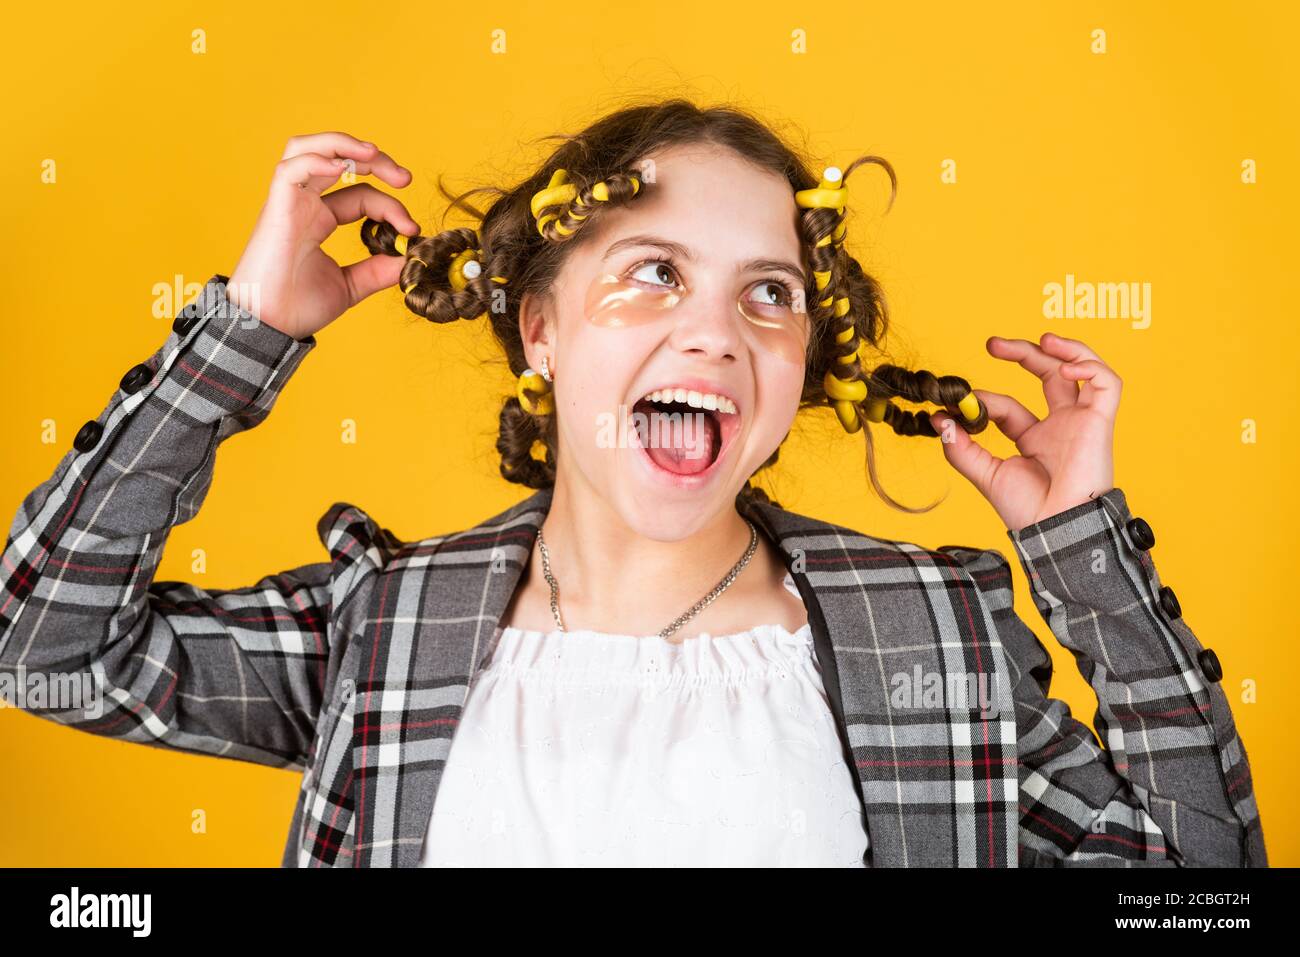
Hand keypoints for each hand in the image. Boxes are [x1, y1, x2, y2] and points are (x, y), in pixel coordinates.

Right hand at [226, 131, 420, 340]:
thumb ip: (377, 270)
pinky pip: (291, 170)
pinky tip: (343, 168)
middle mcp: (303, 205)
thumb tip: (408, 258)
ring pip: (307, 150)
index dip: (390, 207)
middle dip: (375, 160)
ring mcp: (288, 204)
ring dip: (343, 145)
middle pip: (337, 160)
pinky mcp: (275, 209)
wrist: (269, 328)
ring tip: (374, 154)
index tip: (411, 230)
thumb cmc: (298, 308)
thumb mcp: (349, 286)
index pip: (360, 195)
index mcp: (319, 220)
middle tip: (405, 178)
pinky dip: (317, 161)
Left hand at [928, 332, 1118, 531]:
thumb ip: (961, 448)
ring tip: (1043, 338)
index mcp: (1034, 439)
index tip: (957, 401)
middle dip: (1023, 354)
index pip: (1008, 406)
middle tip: (992, 343)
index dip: (985, 400)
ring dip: (1065, 349)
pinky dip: (1090, 366)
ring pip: (1083, 371)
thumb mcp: (986, 475)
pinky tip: (1066, 367)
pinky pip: (1107, 383)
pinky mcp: (1100, 422)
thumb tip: (939, 419)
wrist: (1055, 530)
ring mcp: (1081, 422)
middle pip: (1048, 375)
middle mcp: (1060, 426)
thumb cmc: (1028, 512)